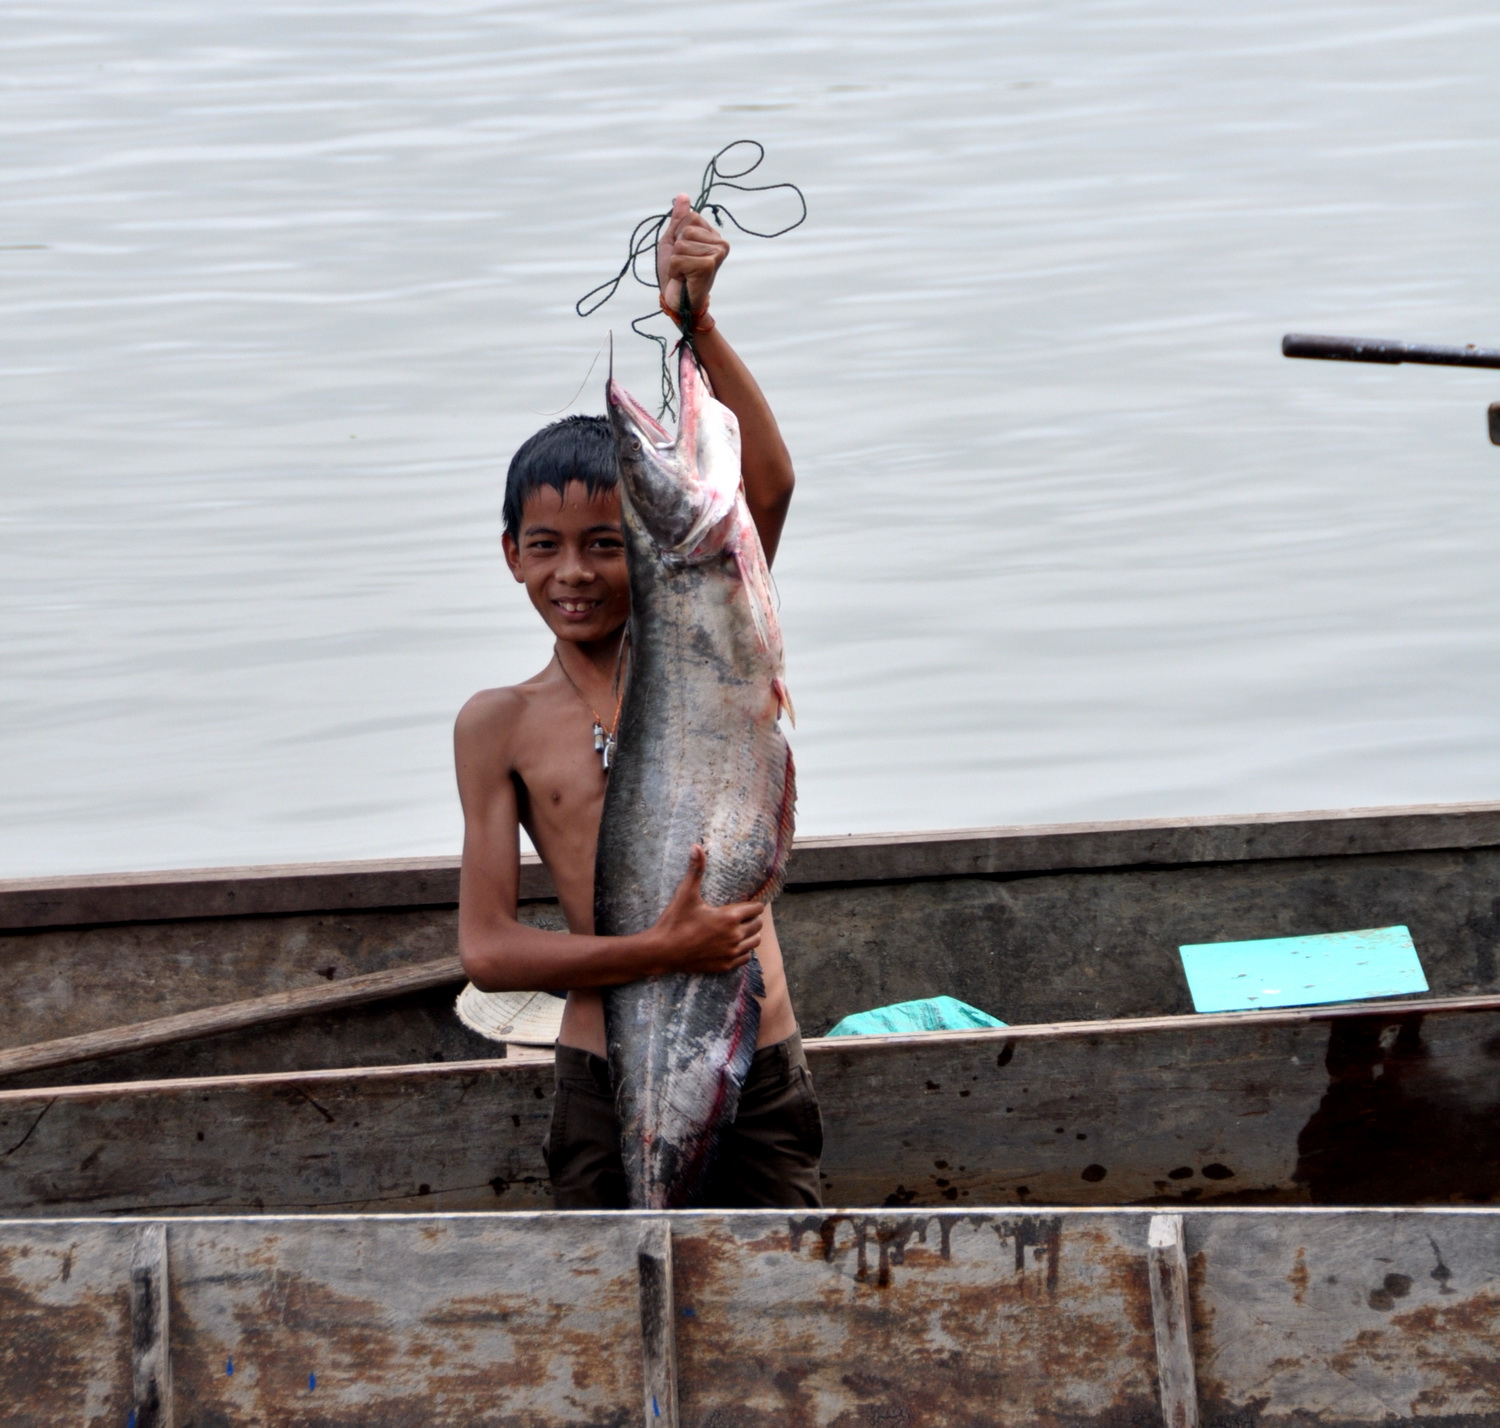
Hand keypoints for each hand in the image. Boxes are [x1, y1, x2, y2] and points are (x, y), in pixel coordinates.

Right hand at [647, 844, 761, 973]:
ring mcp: (731, 953)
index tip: (746, 903)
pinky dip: (743, 951)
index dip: (753, 904)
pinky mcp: (725, 966)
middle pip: (758, 925)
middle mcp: (735, 936)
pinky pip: (745, 958)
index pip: (757, 909)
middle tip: (741, 915)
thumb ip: (695, 869)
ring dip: (750, 934)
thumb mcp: (685, 893)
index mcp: (729, 917)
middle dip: (752, 918)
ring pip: (754, 942)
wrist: (662, 951)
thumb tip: (696, 846)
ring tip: (738, 929)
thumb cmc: (674, 921)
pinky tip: (732, 945)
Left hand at [657, 195, 728, 318]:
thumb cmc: (676, 273)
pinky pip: (680, 258)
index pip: (690, 216)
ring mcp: (717, 254)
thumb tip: (683, 195)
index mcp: (712, 234)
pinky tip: (684, 278)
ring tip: (684, 272)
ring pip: (682, 245)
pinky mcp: (709, 266)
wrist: (678, 301)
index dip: (678, 234)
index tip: (683, 252)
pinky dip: (675, 270)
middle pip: (686, 229)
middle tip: (683, 265)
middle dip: (677, 248)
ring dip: (675, 261)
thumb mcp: (673, 241)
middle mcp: (720, 243)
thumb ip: (678, 220)